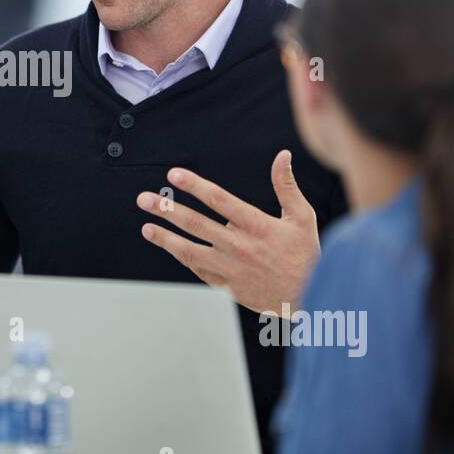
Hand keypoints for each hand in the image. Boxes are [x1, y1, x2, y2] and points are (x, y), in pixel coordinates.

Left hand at [137, 150, 319, 313]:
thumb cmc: (306, 255)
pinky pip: (199, 271)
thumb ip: (287, 186)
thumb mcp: (302, 216)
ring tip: (147, 227)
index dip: (194, 186)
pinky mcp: (227, 287)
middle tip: (145, 199)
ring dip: (165, 238)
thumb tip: (282, 157)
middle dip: (167, 209)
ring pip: (190, 251)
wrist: (308, 296)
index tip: (174, 176)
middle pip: (195, 224)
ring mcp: (231, 268)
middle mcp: (239, 246)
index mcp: (256, 226)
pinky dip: (183, 259)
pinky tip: (171, 248)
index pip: (219, 200)